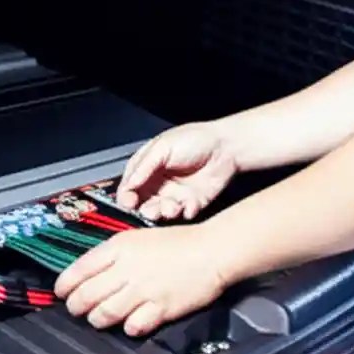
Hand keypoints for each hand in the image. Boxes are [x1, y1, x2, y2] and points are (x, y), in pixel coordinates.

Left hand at [53, 225, 229, 336]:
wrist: (211, 251)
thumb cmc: (176, 243)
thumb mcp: (138, 238)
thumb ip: (113, 255)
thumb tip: (89, 273)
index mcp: (118, 247)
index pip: (79, 269)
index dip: (64, 285)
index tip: (61, 292)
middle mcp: (126, 269)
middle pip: (86, 295)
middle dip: (75, 306)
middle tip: (76, 310)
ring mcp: (142, 290)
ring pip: (104, 313)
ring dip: (97, 319)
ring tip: (98, 319)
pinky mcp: (160, 308)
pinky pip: (132, 326)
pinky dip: (127, 327)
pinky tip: (129, 324)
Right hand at [117, 123, 237, 221]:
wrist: (227, 146)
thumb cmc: (195, 139)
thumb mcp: (163, 147)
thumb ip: (144, 166)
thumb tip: (128, 184)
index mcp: (147, 169)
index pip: (129, 188)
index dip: (126, 197)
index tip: (129, 202)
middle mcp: (159, 184)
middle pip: (143, 204)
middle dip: (145, 210)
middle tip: (151, 210)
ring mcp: (175, 194)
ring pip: (162, 212)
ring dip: (164, 212)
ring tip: (172, 206)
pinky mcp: (192, 203)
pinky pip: (184, 214)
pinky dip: (186, 211)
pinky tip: (190, 203)